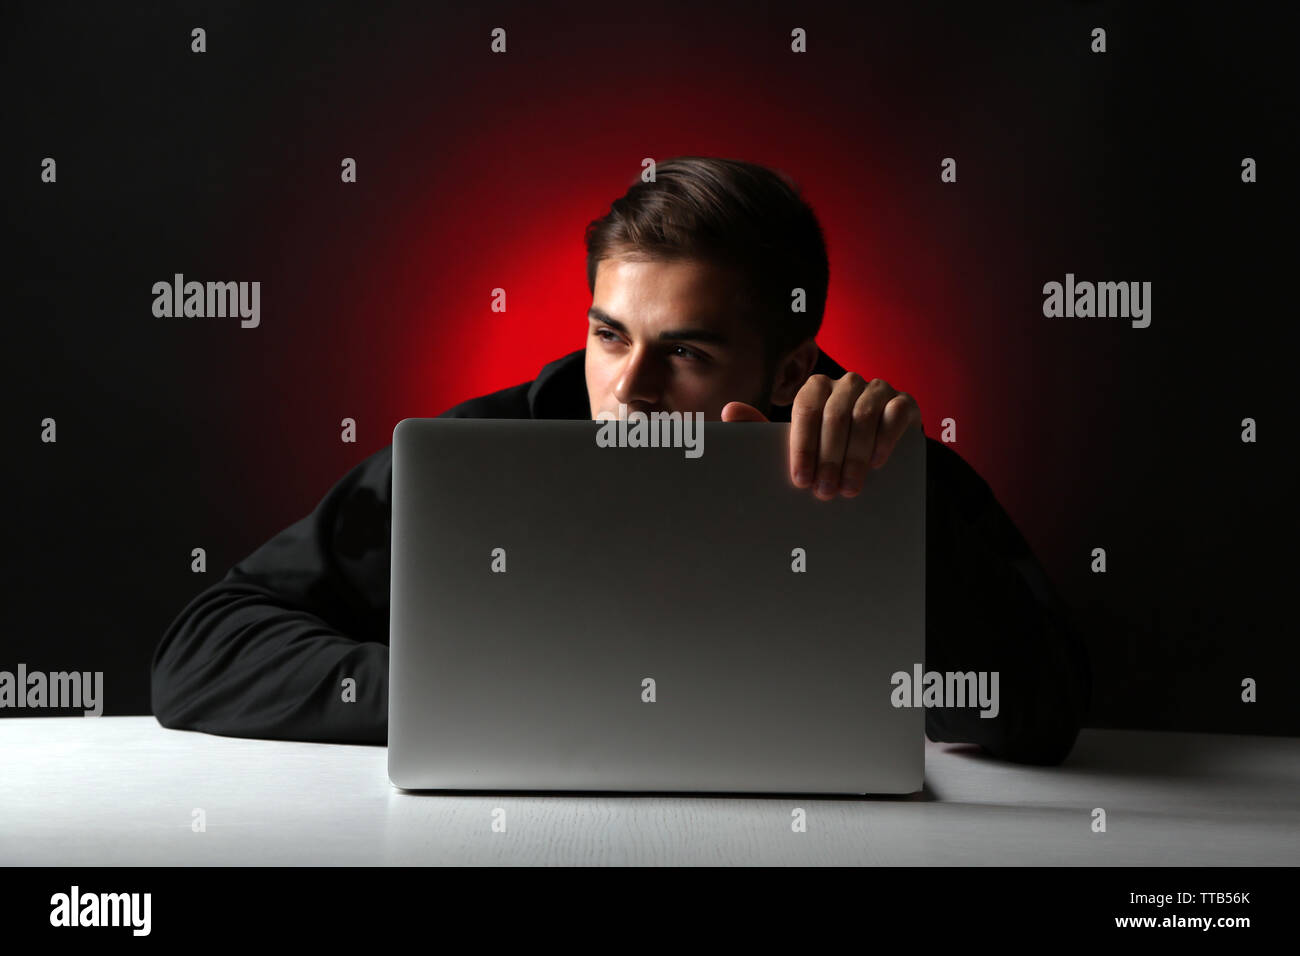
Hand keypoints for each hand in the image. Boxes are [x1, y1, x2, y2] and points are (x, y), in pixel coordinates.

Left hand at [721, 373, 921, 499]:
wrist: (876, 456)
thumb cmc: (827, 449)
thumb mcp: (796, 443)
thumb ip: (761, 429)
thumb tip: (728, 411)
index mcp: (816, 388)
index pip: (805, 409)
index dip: (802, 446)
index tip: (800, 480)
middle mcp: (847, 383)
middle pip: (835, 415)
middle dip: (829, 458)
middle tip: (825, 493)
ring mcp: (878, 390)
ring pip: (864, 415)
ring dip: (854, 456)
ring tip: (849, 488)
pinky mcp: (905, 403)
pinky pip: (896, 413)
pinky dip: (885, 438)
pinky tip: (877, 463)